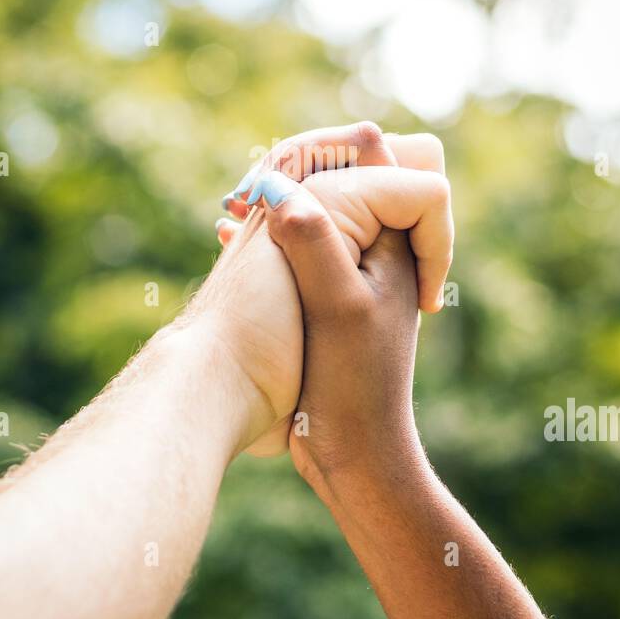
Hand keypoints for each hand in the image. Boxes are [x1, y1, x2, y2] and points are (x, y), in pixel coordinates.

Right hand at [214, 129, 452, 459]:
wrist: (347, 455)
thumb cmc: (347, 384)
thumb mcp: (333, 305)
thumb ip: (314, 240)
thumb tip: (285, 187)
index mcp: (393, 246)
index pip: (387, 163)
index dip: (345, 166)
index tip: (307, 204)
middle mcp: (375, 253)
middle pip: (349, 177)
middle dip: (306, 175)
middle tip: (253, 195)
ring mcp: (346, 276)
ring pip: (316, 209)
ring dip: (281, 202)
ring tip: (238, 211)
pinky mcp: (316, 299)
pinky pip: (295, 242)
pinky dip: (266, 232)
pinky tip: (226, 230)